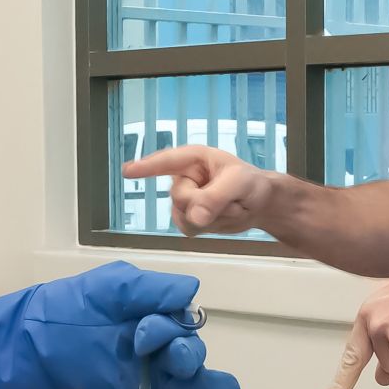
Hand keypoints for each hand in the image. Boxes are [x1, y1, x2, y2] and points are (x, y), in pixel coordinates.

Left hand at [23, 263, 242, 388]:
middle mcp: (159, 344)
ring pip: (187, 386)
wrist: (33, 339)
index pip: (180, 325)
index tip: (139, 332)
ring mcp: (149, 373)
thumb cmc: (72, 306)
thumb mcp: (112, 287)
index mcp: (157, 312)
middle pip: (190, 357)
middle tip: (174, 361)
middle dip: (187, 360)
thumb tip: (192, 291)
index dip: (167, 331)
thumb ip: (151, 289)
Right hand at [122, 144, 277, 236]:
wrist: (260, 204)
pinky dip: (209, 228)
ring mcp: (185, 199)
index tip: (127, 171)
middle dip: (205, 203)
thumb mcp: (238, 183)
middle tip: (230, 199)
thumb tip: (194, 217)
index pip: (165, 162)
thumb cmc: (250, 183)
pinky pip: (188, 229)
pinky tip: (222, 218)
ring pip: (182, 216)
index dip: (145, 166)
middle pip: (178, 197)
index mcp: (193, 159)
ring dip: (211, 217)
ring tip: (229, 206)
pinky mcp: (189, 218)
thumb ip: (214, 198)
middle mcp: (185, 178)